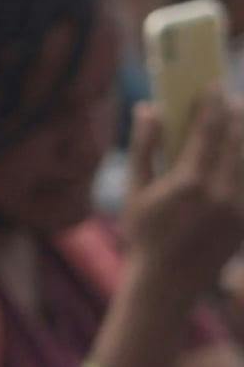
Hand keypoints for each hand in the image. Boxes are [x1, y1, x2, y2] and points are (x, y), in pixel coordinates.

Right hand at [124, 95, 243, 300]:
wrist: (168, 281)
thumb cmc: (143, 234)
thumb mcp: (134, 190)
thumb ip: (143, 147)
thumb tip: (148, 109)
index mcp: (189, 183)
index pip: (209, 131)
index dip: (213, 104)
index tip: (214, 85)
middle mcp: (221, 194)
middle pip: (237, 140)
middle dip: (235, 115)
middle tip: (231, 99)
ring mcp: (239, 208)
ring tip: (240, 122)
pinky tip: (241, 153)